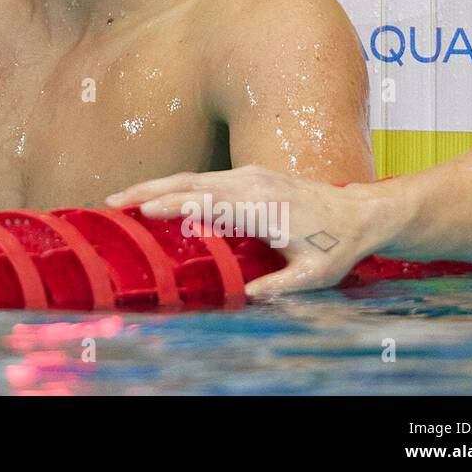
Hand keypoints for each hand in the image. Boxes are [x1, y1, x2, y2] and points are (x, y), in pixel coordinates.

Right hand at [106, 164, 401, 296]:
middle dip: (148, 191)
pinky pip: (203, 179)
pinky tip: (153, 196)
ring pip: (192, 178)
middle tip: (112, 203)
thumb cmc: (336, 246)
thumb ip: (282, 285)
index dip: (175, 206)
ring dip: (154, 186)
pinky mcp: (247, 175)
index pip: (209, 203)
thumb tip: (247, 296)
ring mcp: (248, 175)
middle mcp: (252, 183)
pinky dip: (173, 185)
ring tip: (120, 199)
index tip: (144, 212)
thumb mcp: (315, 274)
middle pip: (190, 183)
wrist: (360, 212)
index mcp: (264, 206)